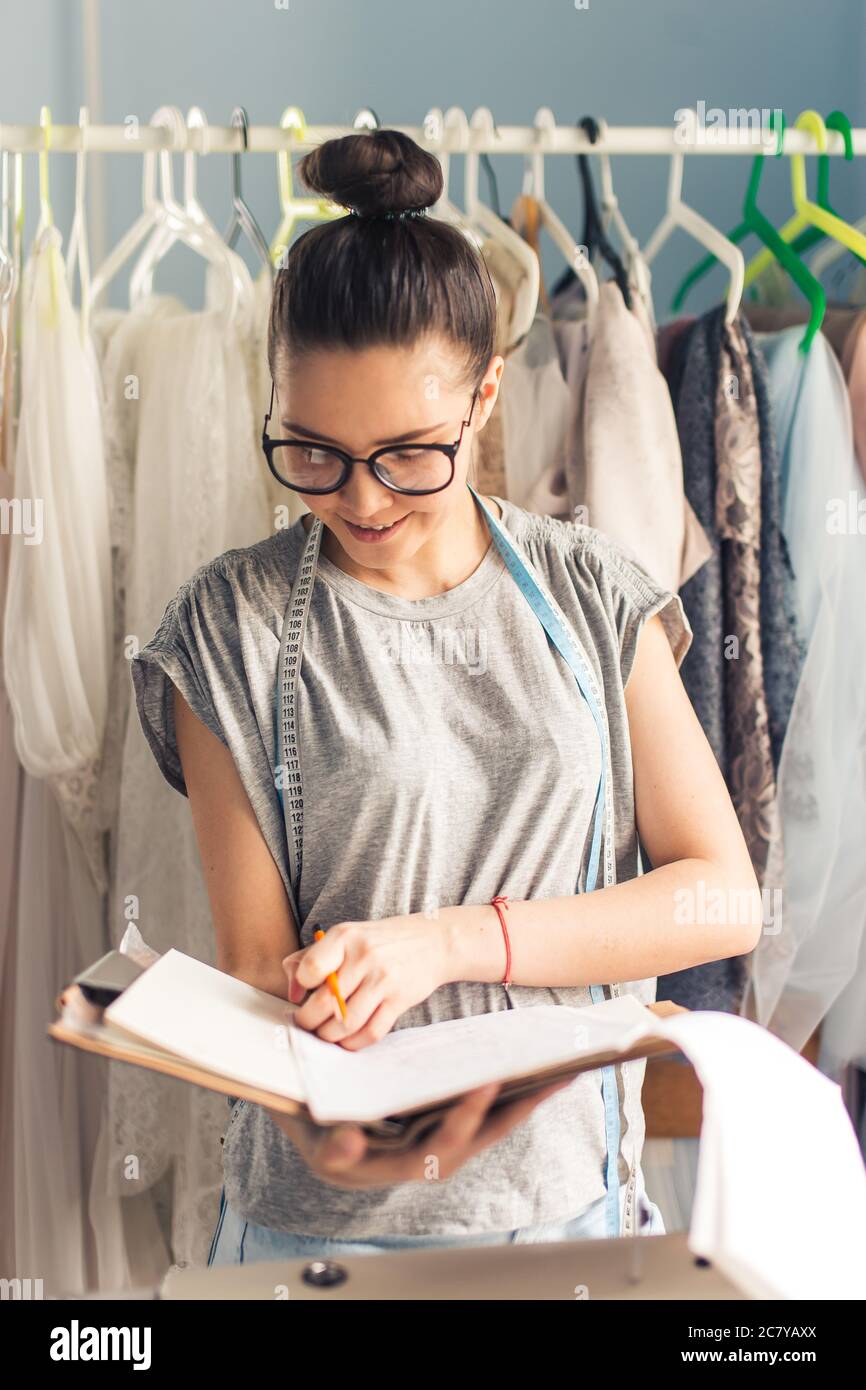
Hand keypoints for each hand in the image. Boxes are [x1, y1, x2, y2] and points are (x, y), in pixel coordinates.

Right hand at [264, 1077, 572, 1190]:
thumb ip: (336, 1148)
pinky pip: (495, 1107)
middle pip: (489, 1131)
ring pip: (500, 1119)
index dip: (466, 1116)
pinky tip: (537, 1063)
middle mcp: (439, 1156)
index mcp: (408, 1163)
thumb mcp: (319, 1140)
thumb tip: (350, 1143)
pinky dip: (519, 1088)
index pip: (445, 1141)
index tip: (485, 1083)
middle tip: (559, 1074)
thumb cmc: (322, 1133)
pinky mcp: (459, 1122)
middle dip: (525, 1104)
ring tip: (564, 1065)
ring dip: (532, 1095)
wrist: (326, 1128)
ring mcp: (454, 1139)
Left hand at [283, 916, 448, 1048]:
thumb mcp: (344, 937)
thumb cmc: (377, 942)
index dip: (302, 987)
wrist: (431, 941)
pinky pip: (371, 1032)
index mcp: (344, 936)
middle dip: (309, 1021)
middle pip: (325, 1002)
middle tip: (307, 1024)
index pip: (310, 968)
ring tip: (325, 1033)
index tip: (304, 994)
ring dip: (329, 1036)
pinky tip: (347, 1039)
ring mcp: (384, 979)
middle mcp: (364, 956)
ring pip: (346, 1023)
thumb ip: (309, 958)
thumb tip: (293, 994)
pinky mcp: (399, 999)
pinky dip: (354, 1043)